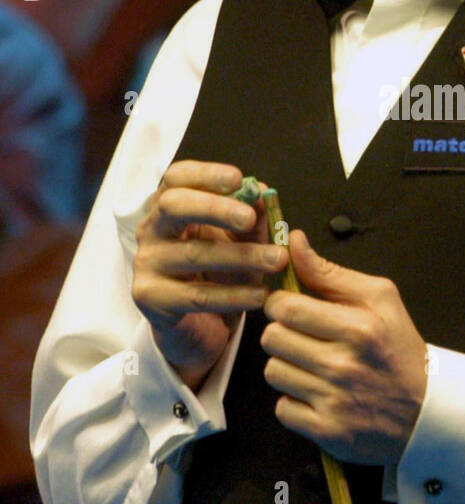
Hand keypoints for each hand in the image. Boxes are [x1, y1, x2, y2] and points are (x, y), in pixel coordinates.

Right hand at [131, 161, 287, 389]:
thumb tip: (263, 193)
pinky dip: (234, 295)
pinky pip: (197, 295)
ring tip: (277, 260)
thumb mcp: (241, 244)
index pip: (178, 178)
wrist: (198, 329)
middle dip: (215, 208)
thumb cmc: (219, 276)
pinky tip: (261, 295)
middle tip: (249, 219)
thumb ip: (252, 220)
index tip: (239, 179)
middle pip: (173, 205)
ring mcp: (147, 263)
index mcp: (171, 207)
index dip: (206, 174)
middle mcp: (151, 229)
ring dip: (241, 256)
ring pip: (193, 253)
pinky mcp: (150, 298)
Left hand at [260, 230, 427, 465]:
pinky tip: (318, 395)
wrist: (428, 412)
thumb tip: (293, 242)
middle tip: (305, 338)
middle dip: (283, 334)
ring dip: (288, 367)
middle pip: (271, 339)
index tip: (294, 309)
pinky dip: (295, 402)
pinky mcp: (328, 432)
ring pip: (273, 372)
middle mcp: (344, 365)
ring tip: (313, 367)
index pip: (285, 307)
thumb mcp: (380, 300)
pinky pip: (282, 409)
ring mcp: (334, 402)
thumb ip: (330, 272)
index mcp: (358, 327)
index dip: (281, 304)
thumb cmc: (400, 350)